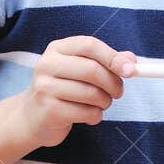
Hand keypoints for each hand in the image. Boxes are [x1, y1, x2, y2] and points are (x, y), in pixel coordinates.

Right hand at [14, 36, 135, 147]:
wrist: (32, 118)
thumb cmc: (64, 90)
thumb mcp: (81, 70)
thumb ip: (107, 62)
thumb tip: (132, 60)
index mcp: (57, 49)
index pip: (89, 45)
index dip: (113, 57)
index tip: (131, 70)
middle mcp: (47, 65)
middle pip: (92, 70)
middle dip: (113, 83)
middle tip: (118, 92)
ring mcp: (45, 88)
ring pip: (92, 94)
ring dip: (105, 102)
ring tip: (100, 104)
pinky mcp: (49, 111)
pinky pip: (86, 112)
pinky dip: (95, 116)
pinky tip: (87, 116)